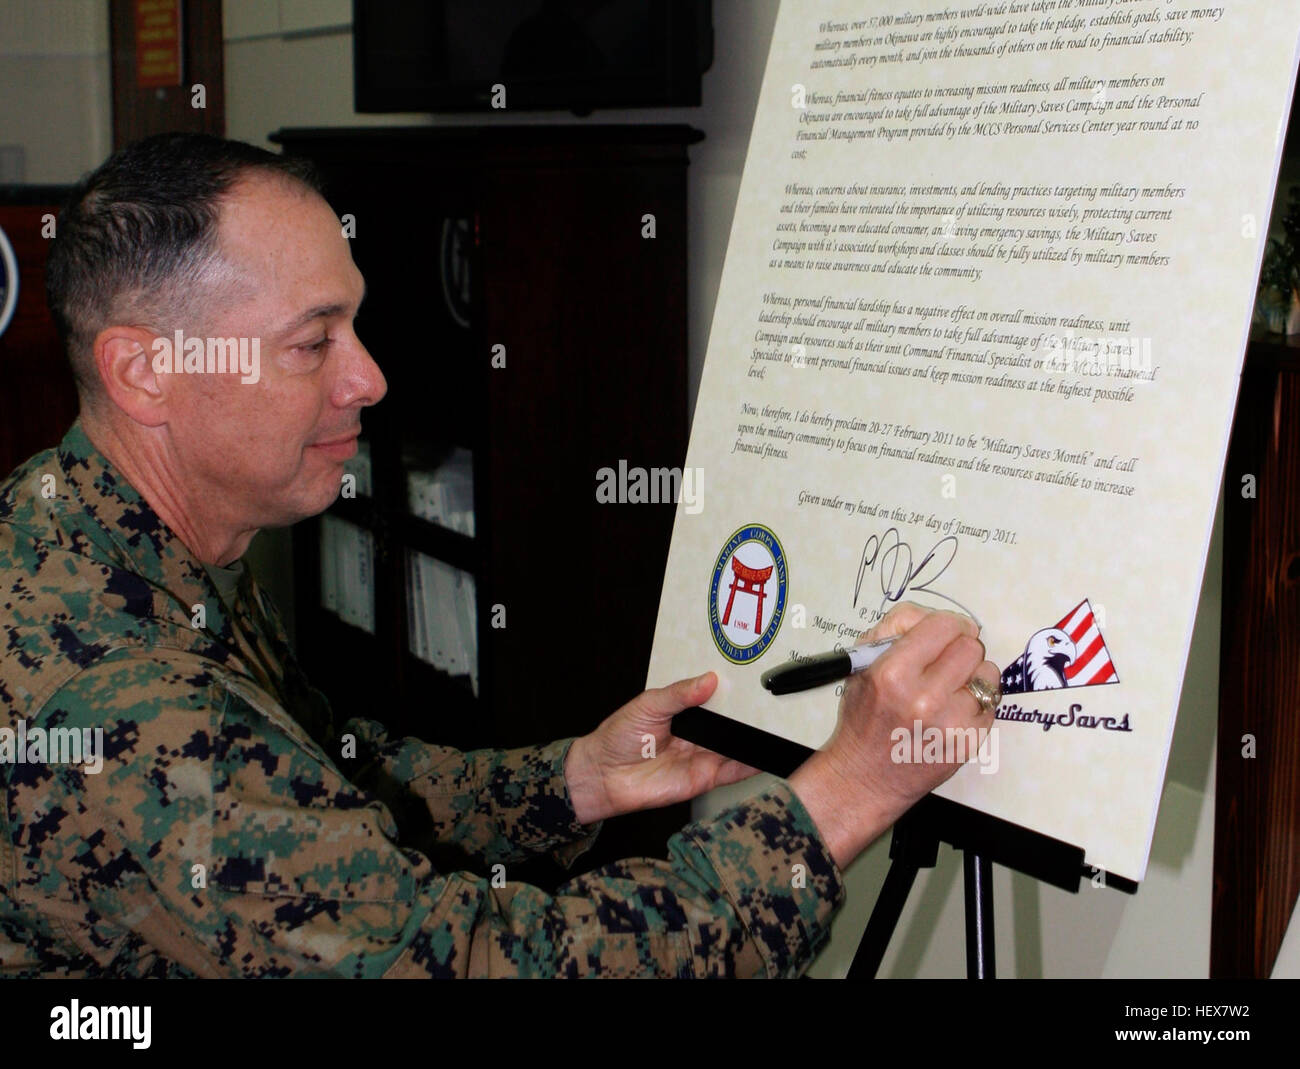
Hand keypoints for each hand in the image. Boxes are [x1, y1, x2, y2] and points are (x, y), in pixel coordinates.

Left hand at [564, 672, 759, 824]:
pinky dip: (751, 765)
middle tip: (775, 703)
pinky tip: (767, 756)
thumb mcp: (649, 704)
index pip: (718, 699)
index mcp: (686, 711)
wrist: (603, 775)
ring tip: (780, 729)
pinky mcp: (704, 778)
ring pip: (738, 747)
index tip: (756, 681)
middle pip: (733, 724)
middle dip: (752, 716)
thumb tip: (709, 680)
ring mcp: (704, 756)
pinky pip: (734, 772)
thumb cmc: (619, 737)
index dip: (735, 692)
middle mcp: (699, 734)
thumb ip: (680, 694)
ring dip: (756, 740)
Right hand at [788, 603, 1000, 868]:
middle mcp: (925, 699)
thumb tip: (931, 616)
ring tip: (950, 687)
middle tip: (946, 660)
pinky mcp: (970, 743)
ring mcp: (952, 724)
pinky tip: (954, 710)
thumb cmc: (863, 718)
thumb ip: (893, 630)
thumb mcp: (862, 665)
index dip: (948, 624)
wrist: (865, 778)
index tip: (945, 632)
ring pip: (988, 673)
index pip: (944, 625)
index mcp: (893, 674)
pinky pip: (992, 703)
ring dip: (972, 675)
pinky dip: (977, 701)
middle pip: (971, 647)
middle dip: (959, 648)